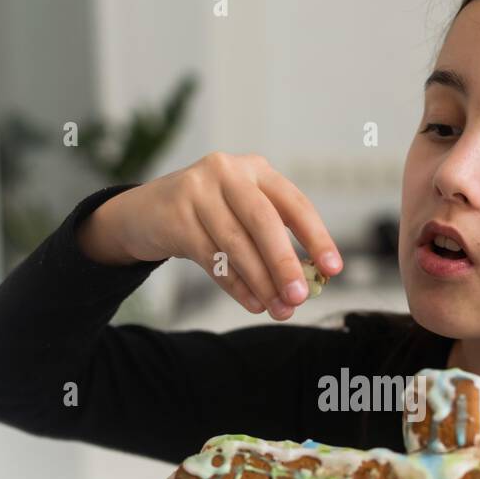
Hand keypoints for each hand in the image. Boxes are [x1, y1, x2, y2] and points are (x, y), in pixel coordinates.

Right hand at [110, 152, 342, 319]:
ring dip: (261, 282)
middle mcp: (228, 172)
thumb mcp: (244, 217)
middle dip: (285, 263)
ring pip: (237, 243)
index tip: (333, 269)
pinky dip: (236, 285)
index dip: (317, 237)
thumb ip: (274, 243)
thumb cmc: (210, 218)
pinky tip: (253, 303)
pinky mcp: (175, 215)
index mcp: (257, 170)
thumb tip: (306, 285)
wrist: (146, 213)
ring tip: (279, 308)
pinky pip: (212, 258)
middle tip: (300, 296)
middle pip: (264, 221)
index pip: (295, 203)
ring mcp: (198, 190)